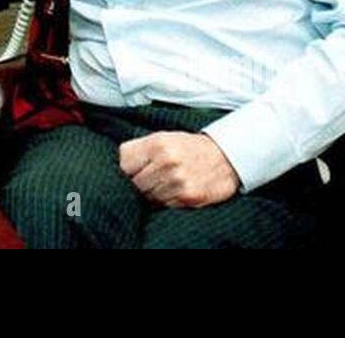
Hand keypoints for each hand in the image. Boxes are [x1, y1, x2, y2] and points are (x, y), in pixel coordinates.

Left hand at [119, 131, 239, 208]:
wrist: (226, 155)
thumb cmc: (189, 147)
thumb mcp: (162, 138)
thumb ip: (139, 150)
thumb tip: (118, 167)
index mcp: (157, 144)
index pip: (124, 164)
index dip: (127, 170)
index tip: (133, 170)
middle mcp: (167, 161)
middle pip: (135, 184)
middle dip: (139, 183)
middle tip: (151, 178)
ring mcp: (178, 181)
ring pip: (148, 197)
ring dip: (153, 194)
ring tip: (165, 183)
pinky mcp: (189, 197)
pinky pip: (164, 206)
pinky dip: (166, 201)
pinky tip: (175, 190)